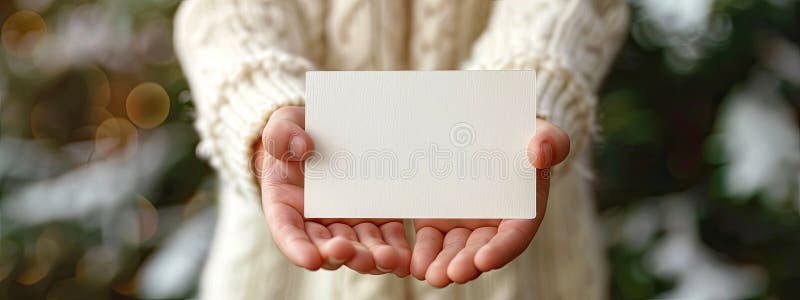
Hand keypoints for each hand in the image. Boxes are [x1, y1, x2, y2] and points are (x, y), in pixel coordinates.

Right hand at [255, 106, 410, 275]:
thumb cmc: (300, 130)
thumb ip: (282, 134)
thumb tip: (303, 147)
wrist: (332, 129)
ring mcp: (349, 222)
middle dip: (339, 255)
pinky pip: (385, 239)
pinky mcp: (377, 217)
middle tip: (349, 254)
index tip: (310, 260)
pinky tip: (404, 258)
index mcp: (287, 205)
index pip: (288, 232)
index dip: (297, 248)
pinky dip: (395, 250)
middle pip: (326, 247)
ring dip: (371, 258)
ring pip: (359, 248)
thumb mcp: (284, 124)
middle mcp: (317, 222)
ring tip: (386, 259)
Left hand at [410, 119, 569, 286]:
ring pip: (453, 251)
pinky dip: (422, 253)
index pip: (514, 236)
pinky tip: (413, 265)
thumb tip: (539, 153)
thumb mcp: (541, 132)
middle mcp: (492, 225)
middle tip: (451, 274)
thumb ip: (550, 141)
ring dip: (442, 265)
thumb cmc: (520, 134)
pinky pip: (430, 240)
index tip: (485, 260)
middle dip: (467, 264)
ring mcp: (464, 224)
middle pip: (480, 250)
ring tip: (429, 275)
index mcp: (522, 211)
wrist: (487, 130)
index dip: (502, 249)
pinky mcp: (438, 219)